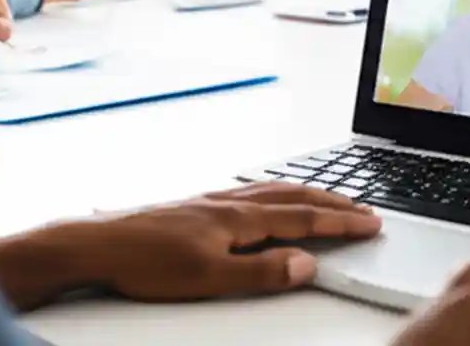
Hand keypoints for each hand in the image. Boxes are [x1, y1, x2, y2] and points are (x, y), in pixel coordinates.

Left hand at [54, 182, 381, 300]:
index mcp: (239, 218)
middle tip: (364, 208)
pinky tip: (268, 199)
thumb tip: (305, 265)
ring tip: (328, 197)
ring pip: (273, 189)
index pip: (303, 217)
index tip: (371, 223)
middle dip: (334, 201)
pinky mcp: (195, 204)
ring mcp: (212, 199)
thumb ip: (261, 273)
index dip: (341, 222)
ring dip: (308, 193)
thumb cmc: (147, 262)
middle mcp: (229, 202)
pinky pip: (251, 190)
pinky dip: (277, 191)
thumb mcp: (209, 278)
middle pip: (295, 195)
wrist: (98, 244)